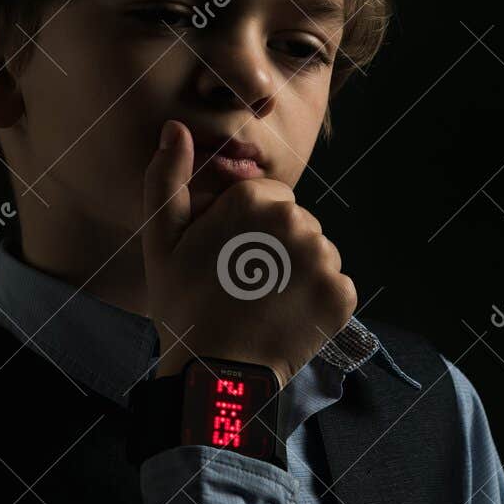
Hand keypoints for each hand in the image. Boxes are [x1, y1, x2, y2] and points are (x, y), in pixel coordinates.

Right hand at [140, 120, 357, 387]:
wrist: (216, 375)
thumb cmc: (184, 305)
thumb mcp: (162, 240)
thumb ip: (167, 178)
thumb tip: (175, 128)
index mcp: (253, 200)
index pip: (270, 197)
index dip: (248, 228)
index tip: (230, 257)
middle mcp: (294, 221)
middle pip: (297, 223)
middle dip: (277, 247)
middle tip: (245, 284)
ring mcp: (322, 259)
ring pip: (317, 253)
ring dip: (299, 273)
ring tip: (265, 303)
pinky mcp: (342, 294)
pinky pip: (335, 285)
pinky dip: (318, 301)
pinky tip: (288, 319)